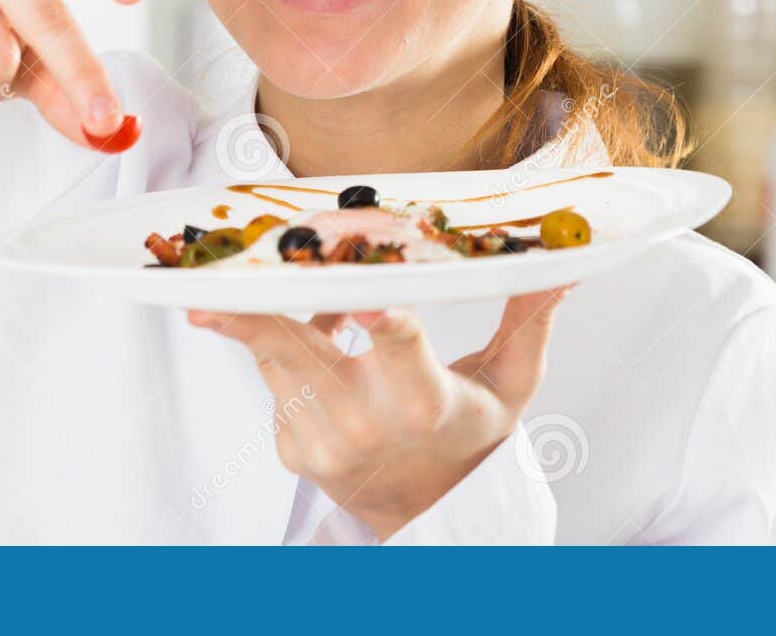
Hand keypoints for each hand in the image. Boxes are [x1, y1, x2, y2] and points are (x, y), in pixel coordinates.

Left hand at [188, 286, 570, 540]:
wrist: (428, 508)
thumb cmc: (470, 432)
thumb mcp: (512, 383)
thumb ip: (530, 319)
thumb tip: (565, 266)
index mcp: (423, 399)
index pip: (400, 349)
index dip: (379, 320)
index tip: (359, 294)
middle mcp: (365, 422)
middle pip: (301, 353)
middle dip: (256, 316)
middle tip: (211, 289)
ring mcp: (320, 439)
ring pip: (274, 358)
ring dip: (254, 314)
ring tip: (214, 285)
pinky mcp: (291, 446)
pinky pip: (274, 376)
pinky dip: (281, 341)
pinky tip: (306, 322)